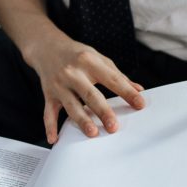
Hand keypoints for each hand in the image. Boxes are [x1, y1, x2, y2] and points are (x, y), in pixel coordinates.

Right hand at [25, 33, 145, 143]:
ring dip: (81, 120)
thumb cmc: (76, 54)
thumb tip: (138, 90)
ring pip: (71, 105)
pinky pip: (48, 112)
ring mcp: (59, 84)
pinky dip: (50, 126)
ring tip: (92, 133)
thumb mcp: (97, 58)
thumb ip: (117, 75)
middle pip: (90, 94)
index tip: (140, 104)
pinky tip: (54, 139)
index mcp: (88, 61)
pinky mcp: (49, 94)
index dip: (127, 92)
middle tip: (114, 126)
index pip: (112, 79)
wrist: (46, 47)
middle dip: (102, 111)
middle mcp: (72, 72)